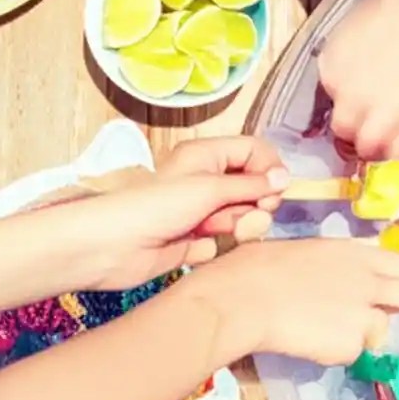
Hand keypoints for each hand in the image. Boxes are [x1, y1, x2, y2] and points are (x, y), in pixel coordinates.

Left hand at [71, 136, 286, 289]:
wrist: (112, 247)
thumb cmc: (154, 206)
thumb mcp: (209, 188)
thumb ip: (252, 185)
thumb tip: (286, 178)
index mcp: (207, 156)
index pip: (255, 152)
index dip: (270, 169)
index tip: (276, 189)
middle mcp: (207, 181)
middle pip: (255, 188)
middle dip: (255, 204)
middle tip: (246, 213)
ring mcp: (203, 212)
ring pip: (244, 217)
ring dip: (236, 226)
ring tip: (210, 230)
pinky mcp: (198, 240)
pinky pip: (227, 241)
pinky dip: (218, 245)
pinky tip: (196, 246)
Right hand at [171, 239, 398, 365]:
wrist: (240, 300)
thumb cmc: (254, 268)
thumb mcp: (302, 250)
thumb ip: (334, 263)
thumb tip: (340, 273)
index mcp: (355, 253)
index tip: (397, 287)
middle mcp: (369, 281)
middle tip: (375, 312)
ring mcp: (364, 314)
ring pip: (383, 329)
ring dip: (362, 332)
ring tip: (325, 329)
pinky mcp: (352, 344)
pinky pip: (354, 352)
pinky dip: (336, 352)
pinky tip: (310, 342)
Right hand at [317, 0, 398, 159]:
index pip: (389, 158)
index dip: (391, 151)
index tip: (394, 141)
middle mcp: (373, 117)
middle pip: (355, 147)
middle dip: (365, 137)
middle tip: (376, 118)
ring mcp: (346, 92)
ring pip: (338, 117)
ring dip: (350, 111)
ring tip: (366, 89)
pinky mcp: (329, 65)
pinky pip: (329, 83)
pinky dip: (340, 79)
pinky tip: (358, 61)